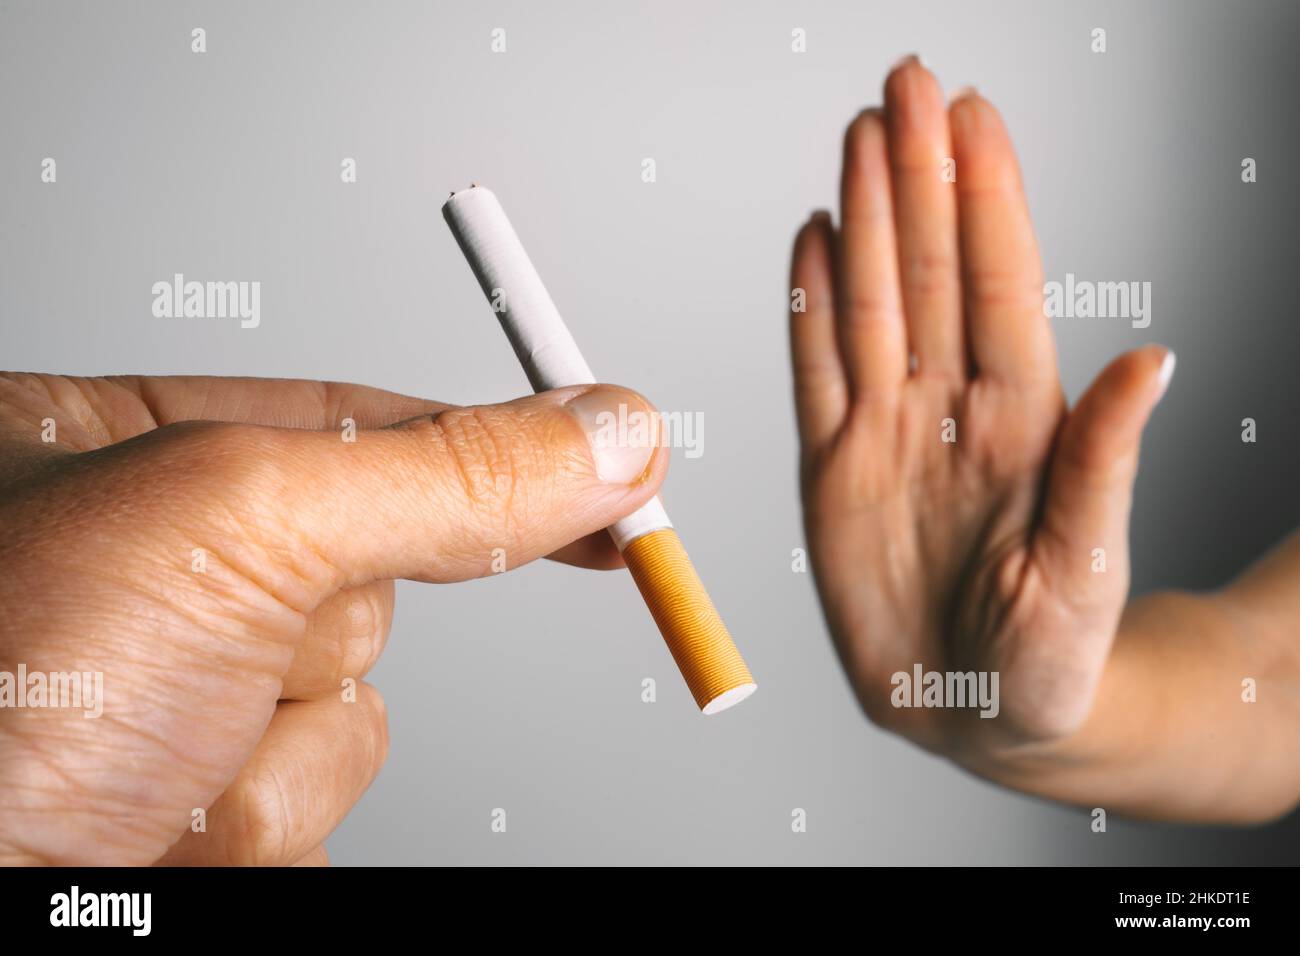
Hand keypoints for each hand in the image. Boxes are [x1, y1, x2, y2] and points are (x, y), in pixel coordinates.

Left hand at [0, 373, 665, 864]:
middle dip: (332, 620)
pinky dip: (263, 811)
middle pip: (371, 566)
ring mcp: (177, 681)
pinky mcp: (195, 791)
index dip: (506, 442)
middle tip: (247, 642)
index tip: (623, 463)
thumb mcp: (239, 526)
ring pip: (353, 697)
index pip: (370, 417)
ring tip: (160, 751)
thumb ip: (446, 473)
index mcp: (125, 444)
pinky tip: (162, 820)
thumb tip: (610, 435)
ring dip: (288, 736)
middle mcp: (151, 558)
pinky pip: (318, 788)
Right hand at [788, 58, 1171, 756]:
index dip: (983, 199)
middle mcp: (951, 409)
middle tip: (905, 86)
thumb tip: (1155, 362)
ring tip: (861, 139)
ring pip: (870, 303)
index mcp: (1021, 422)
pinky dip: (809, 306)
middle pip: (929, 271)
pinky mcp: (832, 471)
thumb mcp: (1086, 566)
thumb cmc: (1048, 653)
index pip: (998, 286)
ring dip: (865, 218)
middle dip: (917, 175)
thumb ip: (1103, 462)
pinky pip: (816, 372)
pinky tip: (816, 241)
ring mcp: (888, 434)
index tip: (970, 118)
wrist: (979, 713)